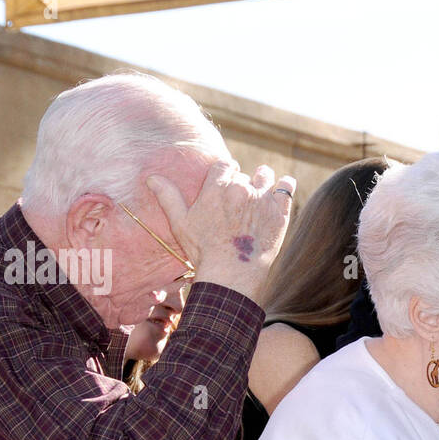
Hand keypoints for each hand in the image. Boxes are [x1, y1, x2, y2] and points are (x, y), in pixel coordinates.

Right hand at [147, 160, 294, 304]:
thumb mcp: (181, 223)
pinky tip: (283, 185)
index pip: (224, 165)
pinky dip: (285, 184)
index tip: (227, 180)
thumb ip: (168, 197)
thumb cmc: (203, 250)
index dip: (226, 172)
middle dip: (241, 184)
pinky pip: (286, 187)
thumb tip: (152, 177)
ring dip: (263, 179)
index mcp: (216, 187)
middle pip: (243, 175)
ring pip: (265, 176)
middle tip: (240, 199)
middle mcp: (240, 188)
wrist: (232, 274)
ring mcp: (262, 199)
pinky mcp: (279, 212)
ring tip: (261, 187)